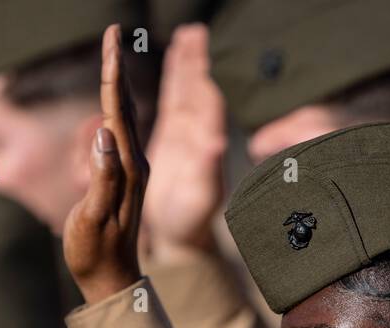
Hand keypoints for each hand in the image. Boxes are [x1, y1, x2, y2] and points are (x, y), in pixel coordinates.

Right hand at [62, 24, 149, 304]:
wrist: (113, 284)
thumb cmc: (97, 255)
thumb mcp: (94, 219)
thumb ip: (102, 178)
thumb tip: (104, 134)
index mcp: (126, 170)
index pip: (118, 112)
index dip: (113, 74)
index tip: (113, 40)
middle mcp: (133, 166)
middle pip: (123, 108)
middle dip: (117, 69)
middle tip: (113, 34)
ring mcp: (131, 173)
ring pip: (124, 119)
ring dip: (118, 85)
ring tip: (114, 57)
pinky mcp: (124, 180)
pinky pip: (120, 135)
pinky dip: (114, 111)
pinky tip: (112, 104)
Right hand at [142, 24, 227, 261]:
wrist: (181, 237)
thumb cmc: (192, 221)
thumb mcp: (203, 196)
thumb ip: (209, 168)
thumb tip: (218, 142)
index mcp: (206, 141)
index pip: (208, 98)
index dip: (205, 72)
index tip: (204, 47)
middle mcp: (198, 133)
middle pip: (198, 86)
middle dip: (197, 58)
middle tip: (197, 30)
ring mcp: (185, 133)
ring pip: (186, 88)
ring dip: (187, 62)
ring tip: (188, 34)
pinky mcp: (171, 137)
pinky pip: (173, 100)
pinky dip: (174, 78)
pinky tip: (173, 59)